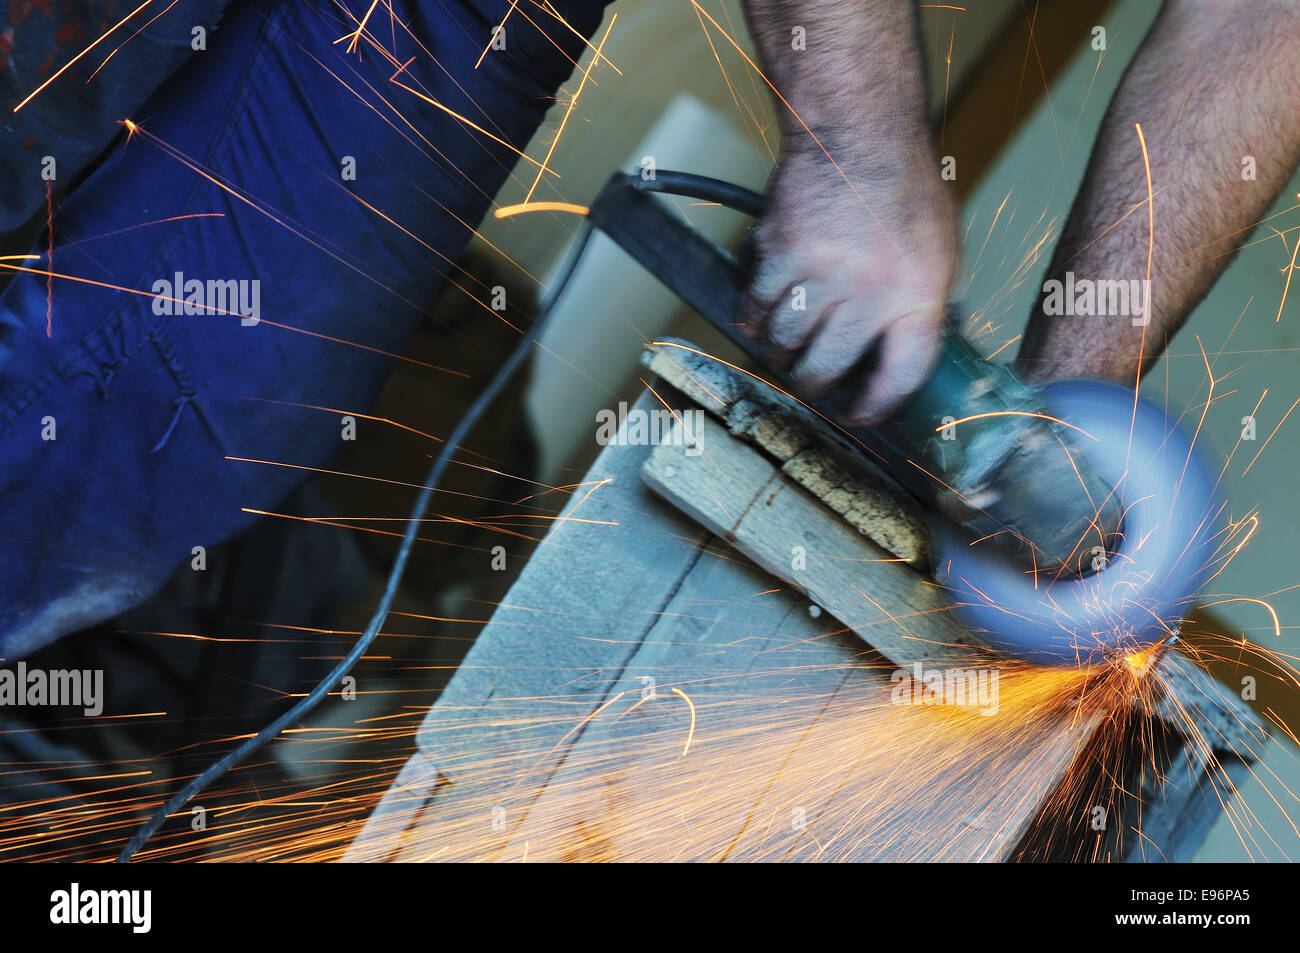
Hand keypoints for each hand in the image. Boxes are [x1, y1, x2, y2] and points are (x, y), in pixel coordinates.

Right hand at [742, 138, 957, 424]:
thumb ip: (933, 304)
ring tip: (784, 348)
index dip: (874, 409)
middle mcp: (870, 291)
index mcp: (919, 296)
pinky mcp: (779, 253)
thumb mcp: (943, 251)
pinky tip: (760, 316)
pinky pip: (754, 307)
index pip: (898, 379)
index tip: (859, 415)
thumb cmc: (904, 189)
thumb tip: (925, 350)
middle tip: (811, 383)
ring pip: (783, 344)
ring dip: (779, 354)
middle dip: (814, 387)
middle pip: (826, 369)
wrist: (859, 131)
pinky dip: (752, 318)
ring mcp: (821, 272)